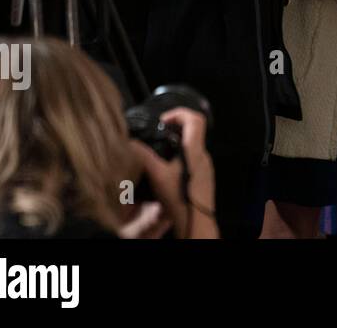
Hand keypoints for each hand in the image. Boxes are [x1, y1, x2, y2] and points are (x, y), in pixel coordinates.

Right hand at [129, 107, 218, 238]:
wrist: (195, 222)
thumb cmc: (180, 200)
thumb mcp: (158, 176)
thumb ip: (144, 157)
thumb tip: (131, 144)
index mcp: (195, 150)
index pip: (195, 119)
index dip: (179, 113)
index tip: (164, 120)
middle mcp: (203, 157)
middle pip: (192, 133)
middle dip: (174, 131)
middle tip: (158, 135)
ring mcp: (204, 168)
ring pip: (190, 149)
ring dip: (175, 148)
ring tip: (158, 156)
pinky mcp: (202, 178)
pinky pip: (191, 162)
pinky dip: (178, 161)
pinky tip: (165, 173)